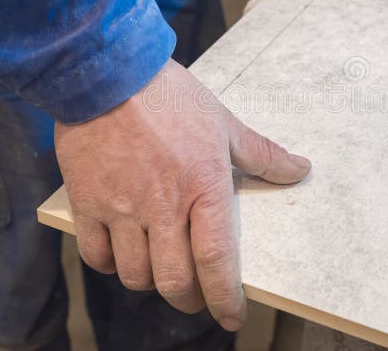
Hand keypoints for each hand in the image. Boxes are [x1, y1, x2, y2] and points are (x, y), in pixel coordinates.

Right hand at [54, 60, 310, 330]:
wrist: (107, 72)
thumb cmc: (169, 95)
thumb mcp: (223, 122)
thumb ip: (262, 153)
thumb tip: (300, 169)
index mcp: (203, 186)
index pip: (216, 259)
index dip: (225, 297)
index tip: (233, 316)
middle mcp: (162, 206)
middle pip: (175, 280)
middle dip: (189, 299)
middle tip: (195, 295)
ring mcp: (121, 208)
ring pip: (136, 274)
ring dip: (151, 282)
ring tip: (159, 270)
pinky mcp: (86, 203)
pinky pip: (96, 256)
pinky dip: (110, 265)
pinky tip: (121, 254)